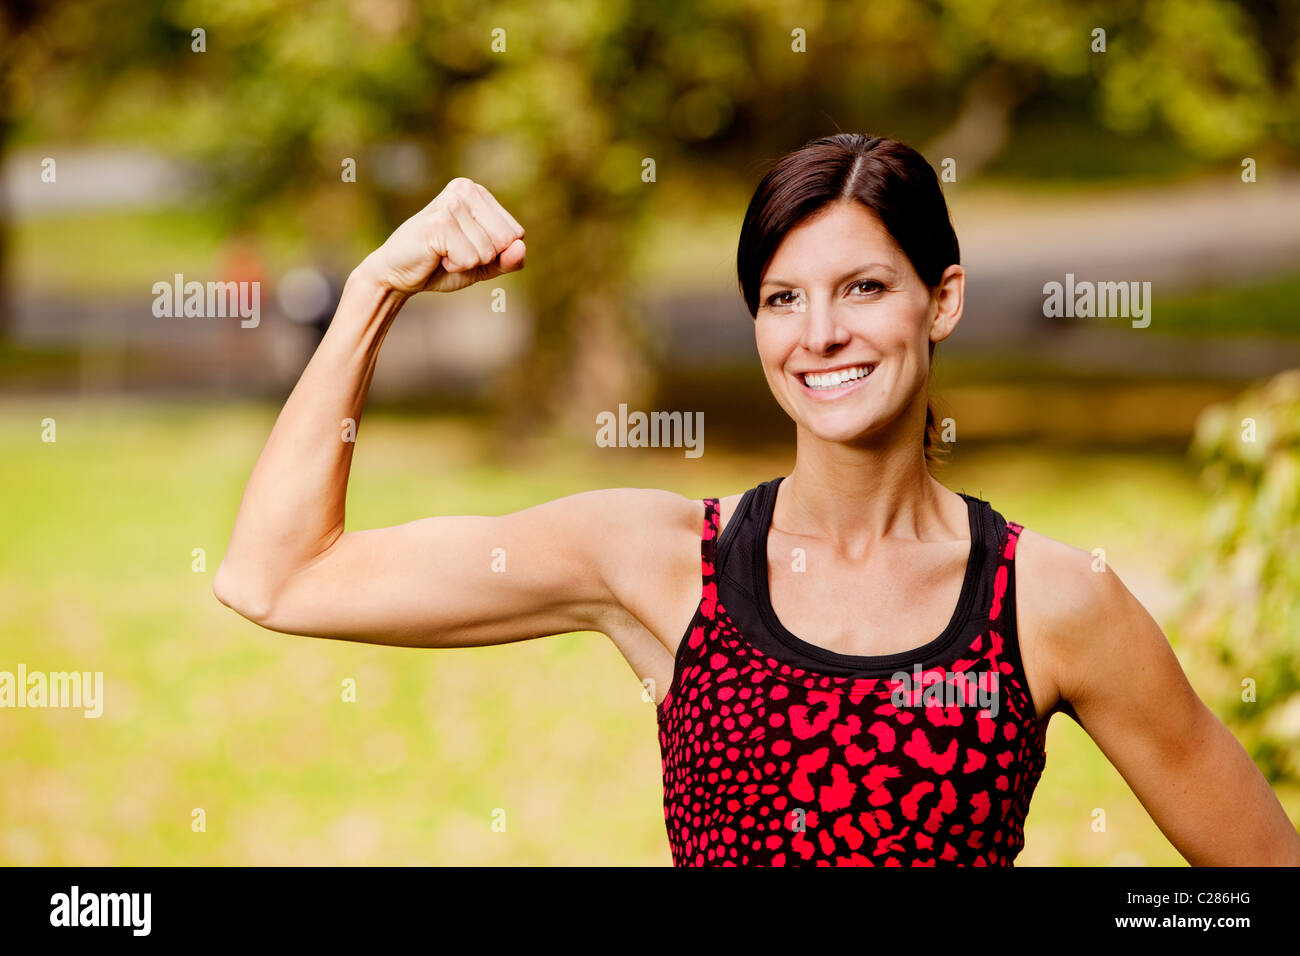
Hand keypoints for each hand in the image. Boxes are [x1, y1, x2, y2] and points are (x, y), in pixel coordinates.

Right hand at [361, 178, 525, 293]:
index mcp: (478, 193)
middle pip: (506, 240)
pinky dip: (455, 266)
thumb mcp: (483, 265)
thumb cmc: (441, 265)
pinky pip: (470, 258)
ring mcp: (452, 203)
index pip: (516, 234)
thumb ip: (507, 260)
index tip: (467, 247)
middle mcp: (466, 189)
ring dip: (466, 262)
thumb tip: (521, 248)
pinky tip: (436, 255)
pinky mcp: (440, 222)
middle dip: (483, 258)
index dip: (495, 253)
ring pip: (488, 251)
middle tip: (453, 251)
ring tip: (443, 252)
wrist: (397, 273)